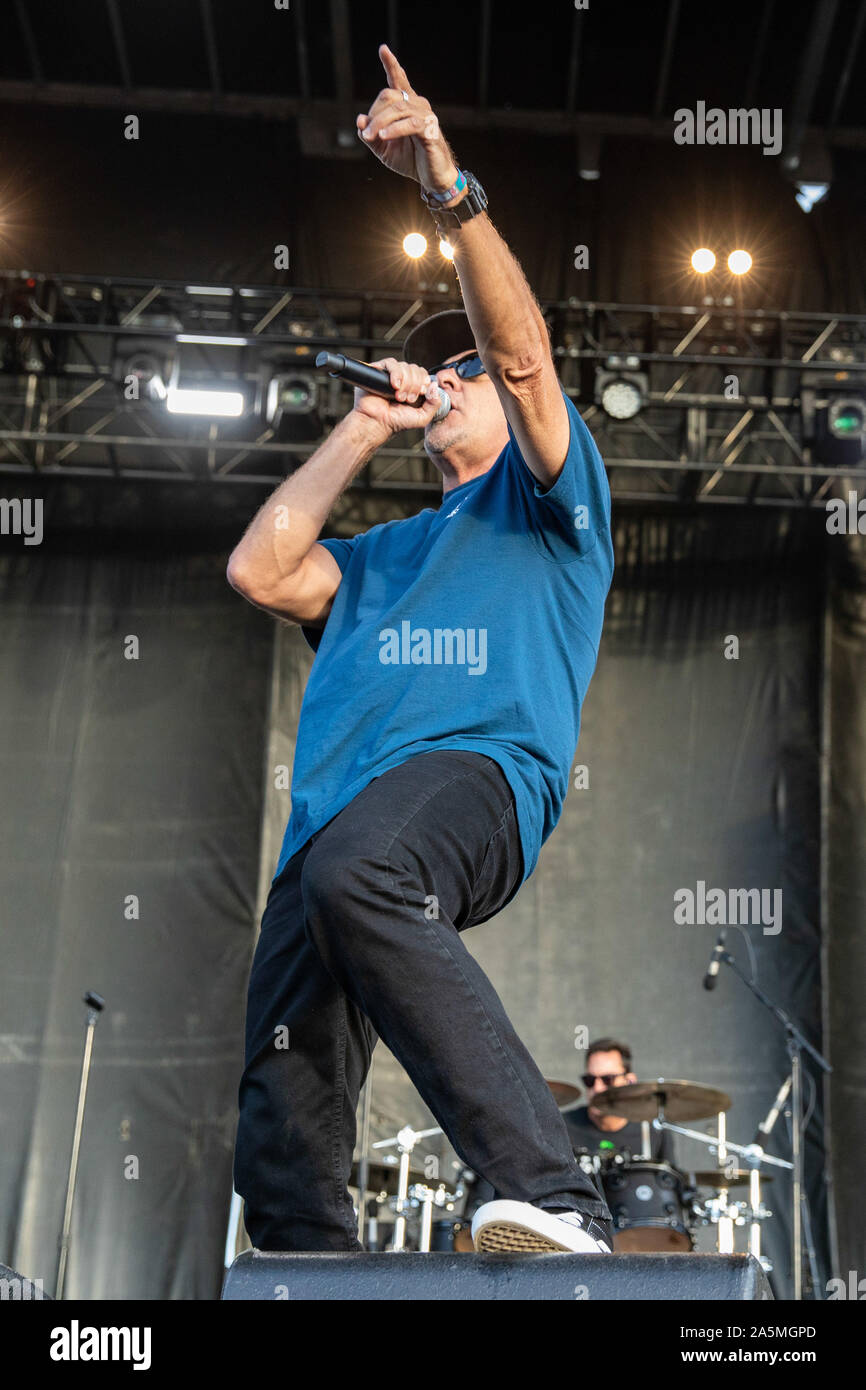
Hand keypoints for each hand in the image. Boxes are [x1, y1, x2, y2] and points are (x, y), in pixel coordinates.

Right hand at [351, 358, 442, 437]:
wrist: (376, 424)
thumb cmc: (396, 423)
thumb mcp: (422, 417)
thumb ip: (434, 404)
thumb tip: (435, 385)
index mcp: (412, 387)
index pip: (423, 373)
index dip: (424, 381)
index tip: (421, 394)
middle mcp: (401, 380)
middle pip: (415, 368)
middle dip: (415, 384)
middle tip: (408, 399)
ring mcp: (390, 375)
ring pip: (404, 366)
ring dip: (406, 382)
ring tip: (399, 397)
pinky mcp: (378, 371)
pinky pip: (391, 363)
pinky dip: (396, 374)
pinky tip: (394, 386)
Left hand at [356, 44, 459, 191]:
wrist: (432, 178)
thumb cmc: (410, 160)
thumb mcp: (383, 149)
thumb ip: (370, 135)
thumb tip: (360, 121)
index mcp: (406, 106)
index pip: (398, 80)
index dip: (391, 65)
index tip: (383, 49)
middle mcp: (417, 104)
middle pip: (389, 96)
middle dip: (374, 114)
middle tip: (366, 134)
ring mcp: (425, 115)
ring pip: (397, 109)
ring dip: (380, 123)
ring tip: (372, 137)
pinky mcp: (430, 129)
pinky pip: (410, 123)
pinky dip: (394, 129)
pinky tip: (384, 136)